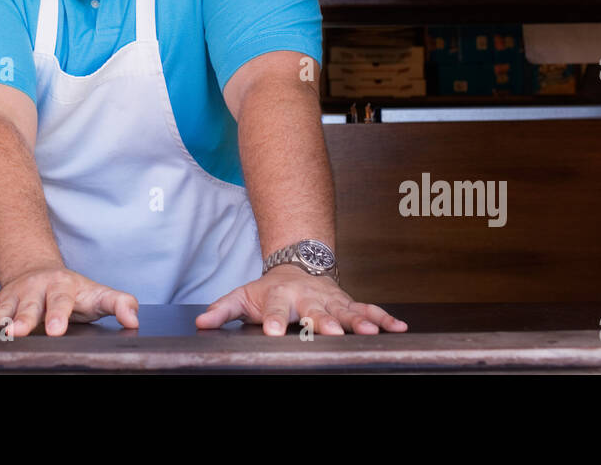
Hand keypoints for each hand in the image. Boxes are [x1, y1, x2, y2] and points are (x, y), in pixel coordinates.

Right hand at [0, 266, 139, 336]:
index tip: (56, 329)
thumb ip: (119, 304)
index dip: (59, 314)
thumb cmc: (74, 290)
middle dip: (23, 318)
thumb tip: (134, 319)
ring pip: (2, 306)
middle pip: (29, 305)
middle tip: (18, 331)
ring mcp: (15, 294)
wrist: (41, 271)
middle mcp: (36, 289)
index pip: (62, 301)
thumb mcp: (99, 295)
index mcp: (63, 287)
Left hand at [195, 264, 407, 335]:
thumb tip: (202, 324)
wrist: (297, 266)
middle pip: (317, 311)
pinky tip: (398, 329)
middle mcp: (308, 297)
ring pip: (347, 309)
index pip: (275, 310)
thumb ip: (223, 310)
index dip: (274, 321)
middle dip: (325, 322)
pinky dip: (384, 318)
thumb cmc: (269, 290)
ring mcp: (331, 299)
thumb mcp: (242, 296)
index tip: (273, 334)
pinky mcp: (349, 302)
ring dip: (360, 321)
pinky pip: (369, 309)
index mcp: (280, 296)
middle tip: (332, 333)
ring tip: (370, 332)